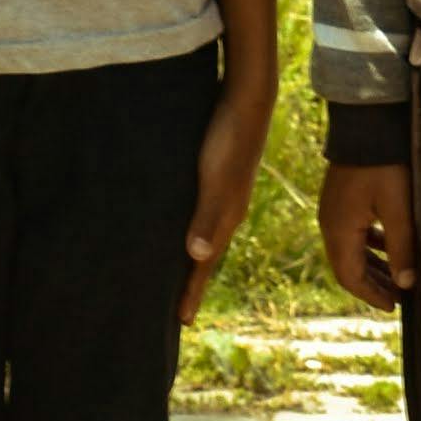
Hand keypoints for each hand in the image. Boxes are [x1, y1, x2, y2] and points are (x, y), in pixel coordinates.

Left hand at [180, 80, 275, 328]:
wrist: (248, 98)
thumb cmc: (228, 137)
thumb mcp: (216, 178)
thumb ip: (208, 216)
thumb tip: (197, 257)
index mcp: (227, 217)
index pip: (206, 265)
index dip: (192, 292)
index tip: (181, 322)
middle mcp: (226, 210)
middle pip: (205, 254)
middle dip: (190, 280)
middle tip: (176, 309)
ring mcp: (222, 191)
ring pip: (202, 233)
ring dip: (189, 255)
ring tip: (173, 272)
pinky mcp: (215, 173)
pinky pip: (197, 210)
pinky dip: (186, 226)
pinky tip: (174, 222)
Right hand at [320, 158, 417, 309]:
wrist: (366, 124)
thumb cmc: (384, 166)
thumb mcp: (397, 208)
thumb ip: (402, 247)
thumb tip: (406, 284)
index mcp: (339, 230)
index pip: (350, 277)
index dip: (371, 295)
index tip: (394, 307)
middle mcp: (330, 224)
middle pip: (348, 267)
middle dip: (373, 285)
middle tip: (398, 298)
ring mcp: (333, 211)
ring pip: (351, 250)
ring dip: (372, 266)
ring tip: (396, 278)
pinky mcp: (340, 200)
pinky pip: (352, 233)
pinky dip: (369, 246)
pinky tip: (388, 246)